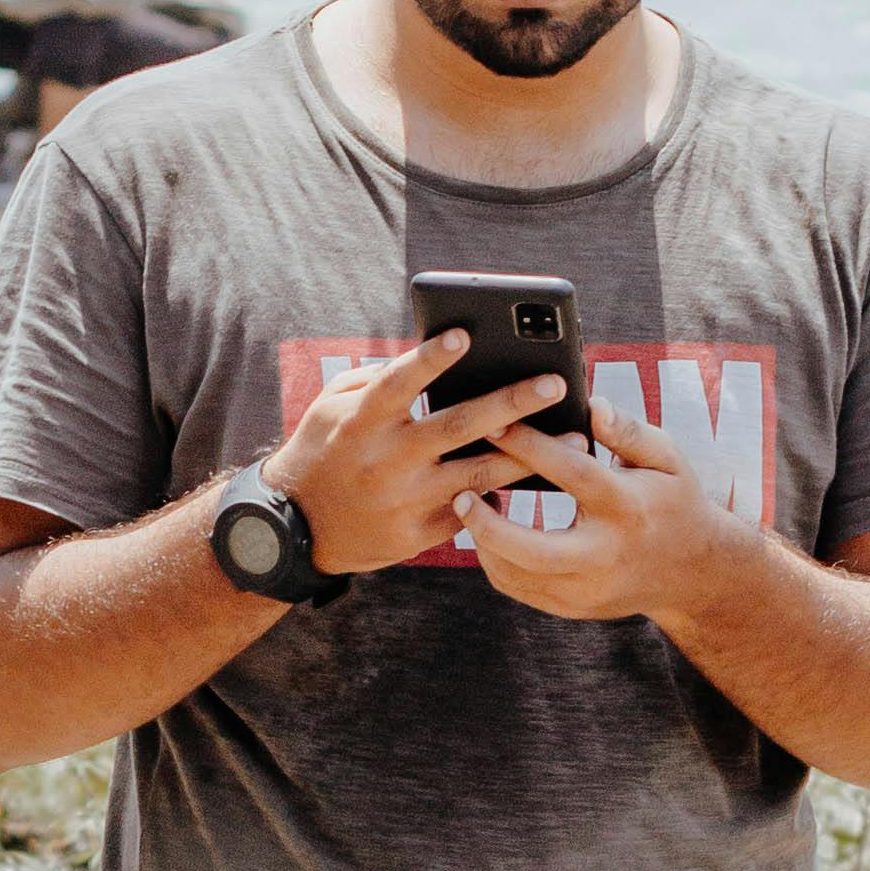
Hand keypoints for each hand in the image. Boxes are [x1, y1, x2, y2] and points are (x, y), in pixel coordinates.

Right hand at [265, 333, 574, 580]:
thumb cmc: (323, 452)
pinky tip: (540, 475)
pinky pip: (471, 510)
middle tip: (554, 382)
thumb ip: (376, 380)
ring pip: (479, 476)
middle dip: (510, 402)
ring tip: (573, 437)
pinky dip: (504, 492)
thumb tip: (430, 357)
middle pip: (457, 427)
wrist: (296, 530)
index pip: (398, 384)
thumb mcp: (332, 407)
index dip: (430, 359)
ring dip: (530, 456)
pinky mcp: (417, 535)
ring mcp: (404, 502)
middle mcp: (385, 461)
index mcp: (360, 423)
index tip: (465, 334)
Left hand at [452, 392, 724, 619]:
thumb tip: (592, 406)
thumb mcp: (667, 458)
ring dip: (483, 543)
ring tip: (470, 506)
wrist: (694, 573)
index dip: (528, 446)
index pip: (571, 473)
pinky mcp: (574, 608)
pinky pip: (519, 590)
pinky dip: (496, 562)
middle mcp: (606, 555)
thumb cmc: (674, 500)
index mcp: (628, 507)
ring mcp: (588, 589)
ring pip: (516, 576)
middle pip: (531, 550)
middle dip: (487, 524)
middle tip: (459, 494)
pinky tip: (488, 533)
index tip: (493, 422)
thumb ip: (628, 431)